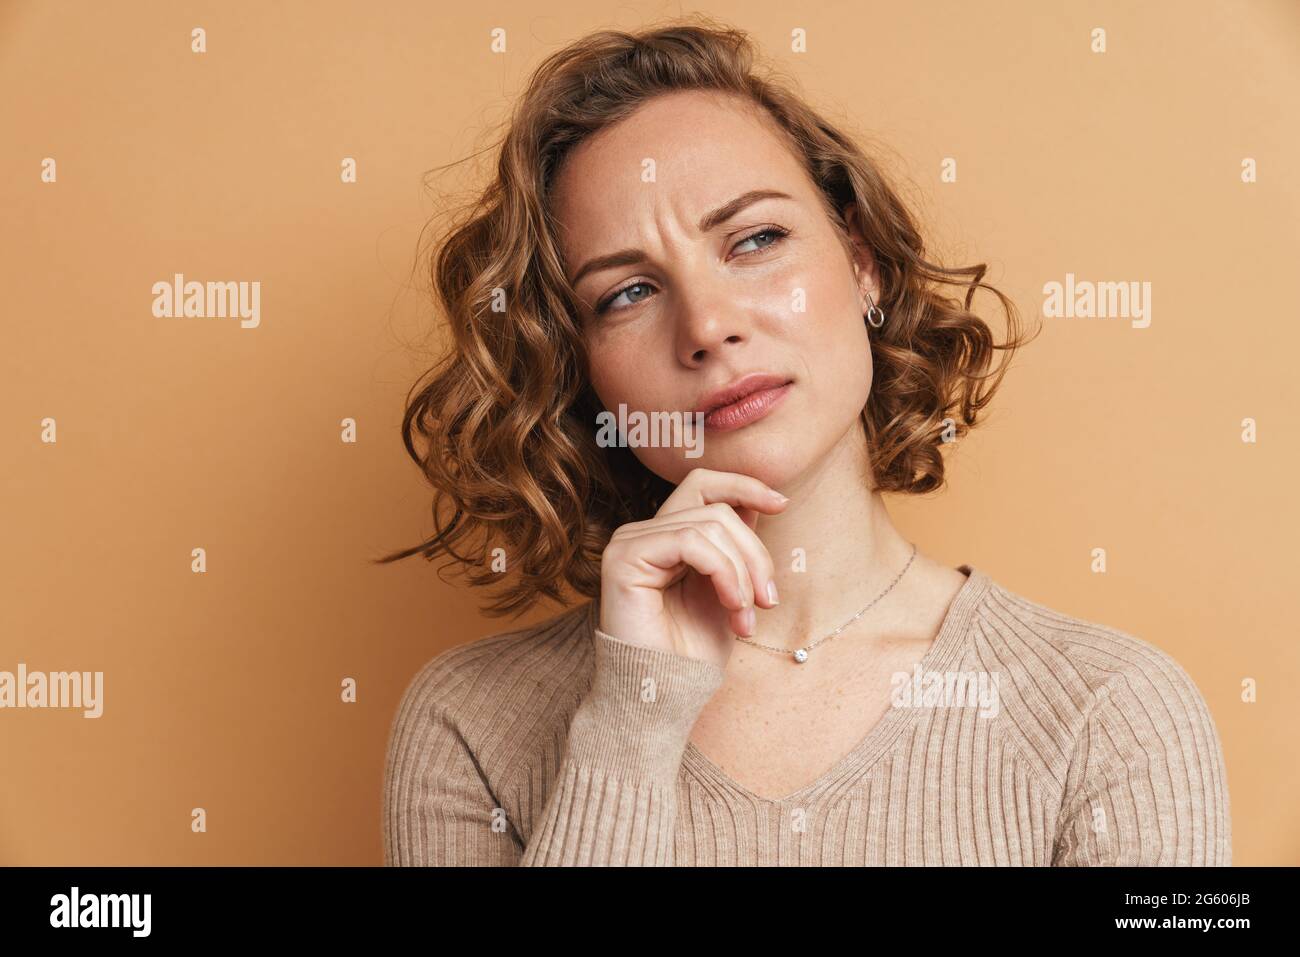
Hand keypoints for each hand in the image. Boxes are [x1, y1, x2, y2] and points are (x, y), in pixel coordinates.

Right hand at [597, 467, 787, 669]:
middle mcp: (643, 533)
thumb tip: (760, 502)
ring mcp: (630, 542)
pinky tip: (732, 608)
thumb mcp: (729, 590)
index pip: (703, 485)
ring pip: (710, 525)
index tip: (781, 503)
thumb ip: (735, 547)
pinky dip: (724, 573)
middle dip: (755, 554)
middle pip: (717, 509)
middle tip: (769, 601)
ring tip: (747, 618)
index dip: (743, 485)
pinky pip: (691, 543)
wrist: (664, 694)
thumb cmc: (691, 653)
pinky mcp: (624, 557)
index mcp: (665, 537)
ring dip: (743, 573)